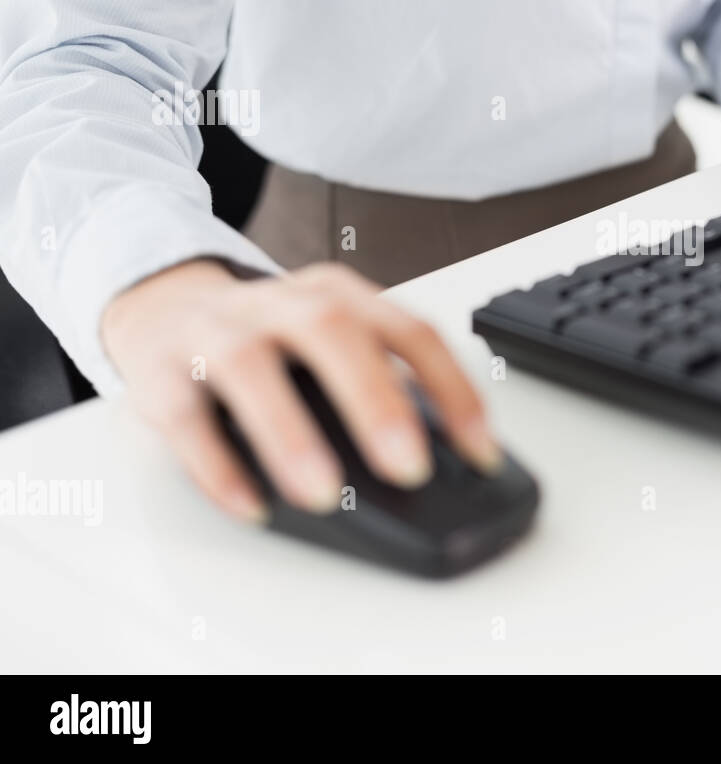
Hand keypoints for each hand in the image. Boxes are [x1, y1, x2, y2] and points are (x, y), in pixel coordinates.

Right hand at [102, 260, 498, 521]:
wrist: (164, 307)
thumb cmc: (270, 336)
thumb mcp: (335, 341)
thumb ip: (385, 380)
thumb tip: (452, 453)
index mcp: (338, 295)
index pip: (409, 331)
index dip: (452, 390)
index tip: (481, 452)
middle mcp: (280, 304)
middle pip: (332, 333)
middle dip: (375, 401)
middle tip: (409, 469)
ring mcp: (216, 331)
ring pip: (248, 368)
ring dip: (289, 433)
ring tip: (323, 494)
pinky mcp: (160, 374)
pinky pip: (184, 418)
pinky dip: (217, 466)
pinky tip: (251, 505)